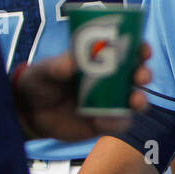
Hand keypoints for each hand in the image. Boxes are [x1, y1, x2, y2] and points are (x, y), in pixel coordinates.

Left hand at [14, 46, 150, 140]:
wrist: (30, 113)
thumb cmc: (41, 83)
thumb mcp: (44, 71)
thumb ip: (57, 66)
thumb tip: (71, 62)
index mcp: (100, 60)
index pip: (127, 51)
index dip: (140, 49)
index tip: (143, 49)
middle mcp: (110, 80)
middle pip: (137, 75)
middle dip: (144, 74)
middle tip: (140, 76)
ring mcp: (110, 102)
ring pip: (135, 101)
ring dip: (140, 100)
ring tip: (134, 101)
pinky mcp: (104, 123)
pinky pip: (118, 124)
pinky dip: (115, 122)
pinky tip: (101, 121)